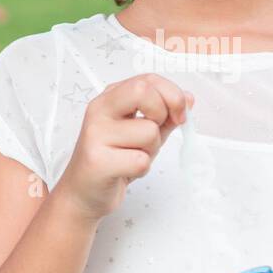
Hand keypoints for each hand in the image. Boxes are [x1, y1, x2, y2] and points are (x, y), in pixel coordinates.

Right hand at [53, 74, 193, 223]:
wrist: (83, 193)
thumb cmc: (112, 160)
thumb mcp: (141, 133)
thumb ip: (165, 115)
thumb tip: (189, 98)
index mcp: (110, 98)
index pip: (148, 80)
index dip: (172, 95)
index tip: (179, 114)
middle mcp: (100, 111)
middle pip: (143, 91)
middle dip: (162, 112)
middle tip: (156, 132)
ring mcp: (96, 134)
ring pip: (149, 132)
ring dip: (151, 150)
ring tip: (132, 156)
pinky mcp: (98, 160)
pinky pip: (141, 161)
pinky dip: (142, 170)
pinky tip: (125, 171)